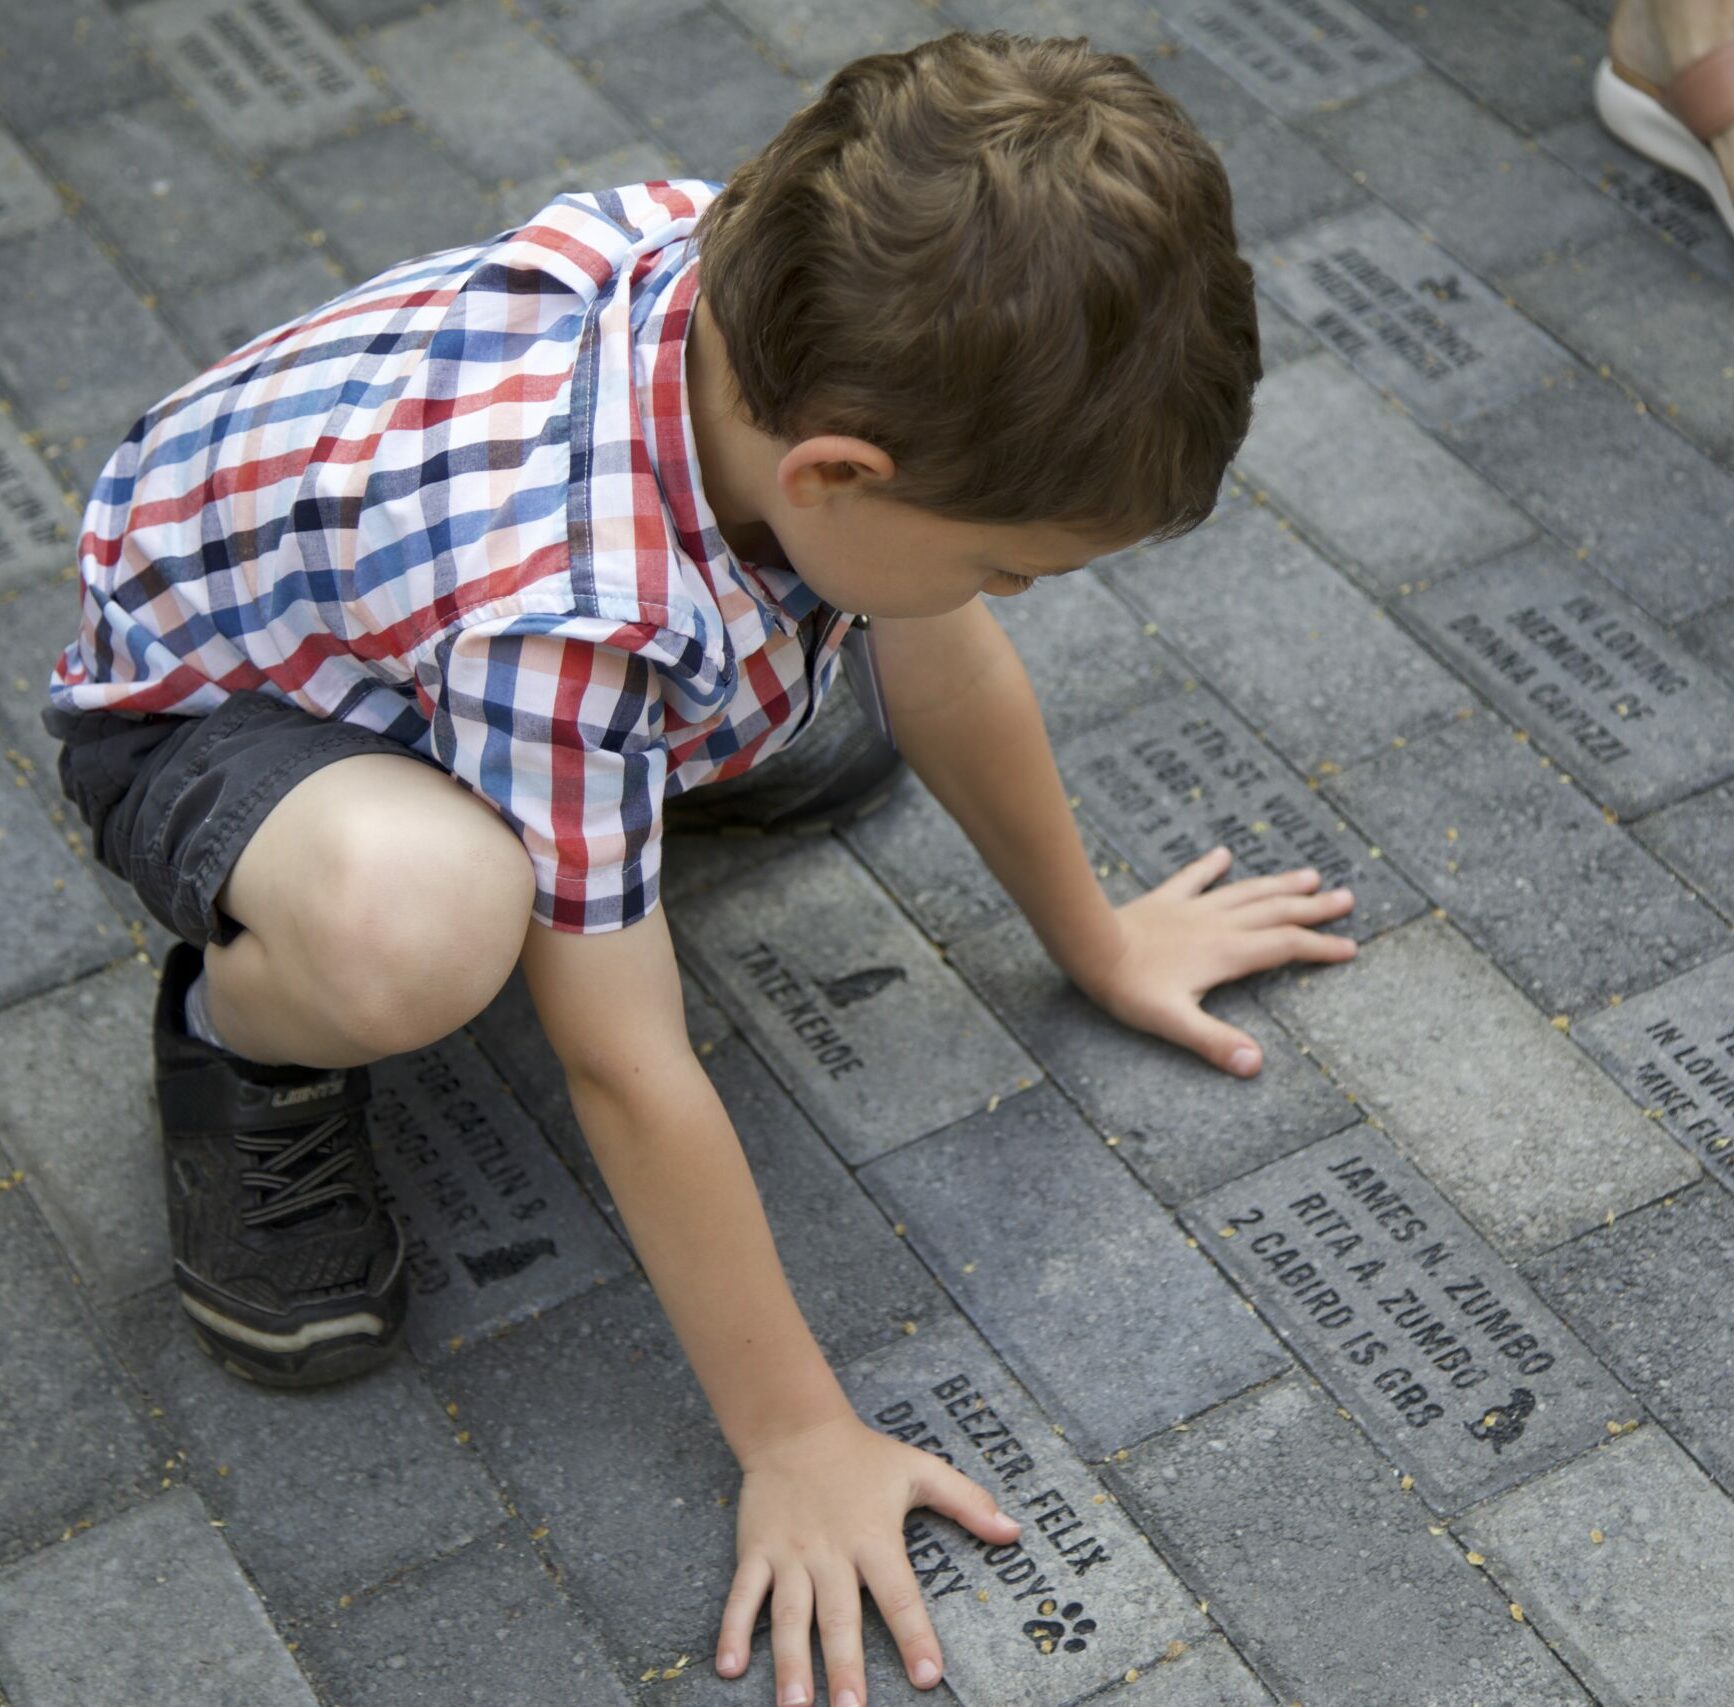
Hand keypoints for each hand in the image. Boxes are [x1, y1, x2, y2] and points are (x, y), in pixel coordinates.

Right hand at [715, 1412, 1022, 1704]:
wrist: (795, 1427)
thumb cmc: (864, 1456)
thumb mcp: (920, 1470)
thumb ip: (968, 1502)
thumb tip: (1015, 1532)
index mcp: (874, 1537)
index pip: (899, 1594)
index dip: (915, 1635)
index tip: (928, 1677)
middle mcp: (830, 1551)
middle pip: (839, 1616)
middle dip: (844, 1667)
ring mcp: (789, 1553)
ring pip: (789, 1615)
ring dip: (791, 1663)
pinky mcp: (755, 1550)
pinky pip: (742, 1595)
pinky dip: (733, 1630)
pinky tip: (729, 1667)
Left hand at [1073, 845, 1356, 1075]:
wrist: (1088, 945)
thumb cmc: (1129, 988)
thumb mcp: (1174, 1022)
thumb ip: (1215, 1041)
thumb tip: (1255, 1065)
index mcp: (1227, 953)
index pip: (1285, 947)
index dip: (1319, 948)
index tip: (1349, 948)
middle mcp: (1218, 925)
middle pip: (1276, 912)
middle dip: (1313, 908)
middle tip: (1347, 899)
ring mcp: (1192, 909)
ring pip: (1246, 892)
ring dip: (1279, 884)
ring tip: (1310, 875)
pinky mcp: (1165, 900)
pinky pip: (1194, 878)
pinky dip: (1211, 866)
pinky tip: (1224, 854)